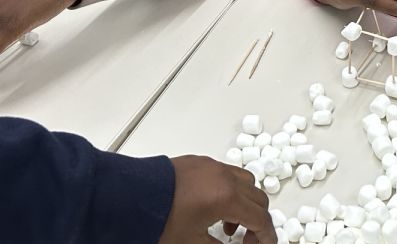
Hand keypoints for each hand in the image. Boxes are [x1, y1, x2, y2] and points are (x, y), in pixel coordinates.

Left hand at [159, 155, 274, 243]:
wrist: (130, 196)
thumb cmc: (158, 218)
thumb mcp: (192, 242)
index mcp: (226, 198)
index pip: (260, 219)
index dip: (266, 237)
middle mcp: (224, 177)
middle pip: (258, 198)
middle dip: (257, 221)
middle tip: (246, 240)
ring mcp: (212, 166)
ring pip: (245, 182)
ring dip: (245, 203)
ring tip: (227, 225)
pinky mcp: (200, 162)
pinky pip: (227, 173)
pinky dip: (231, 190)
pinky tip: (213, 207)